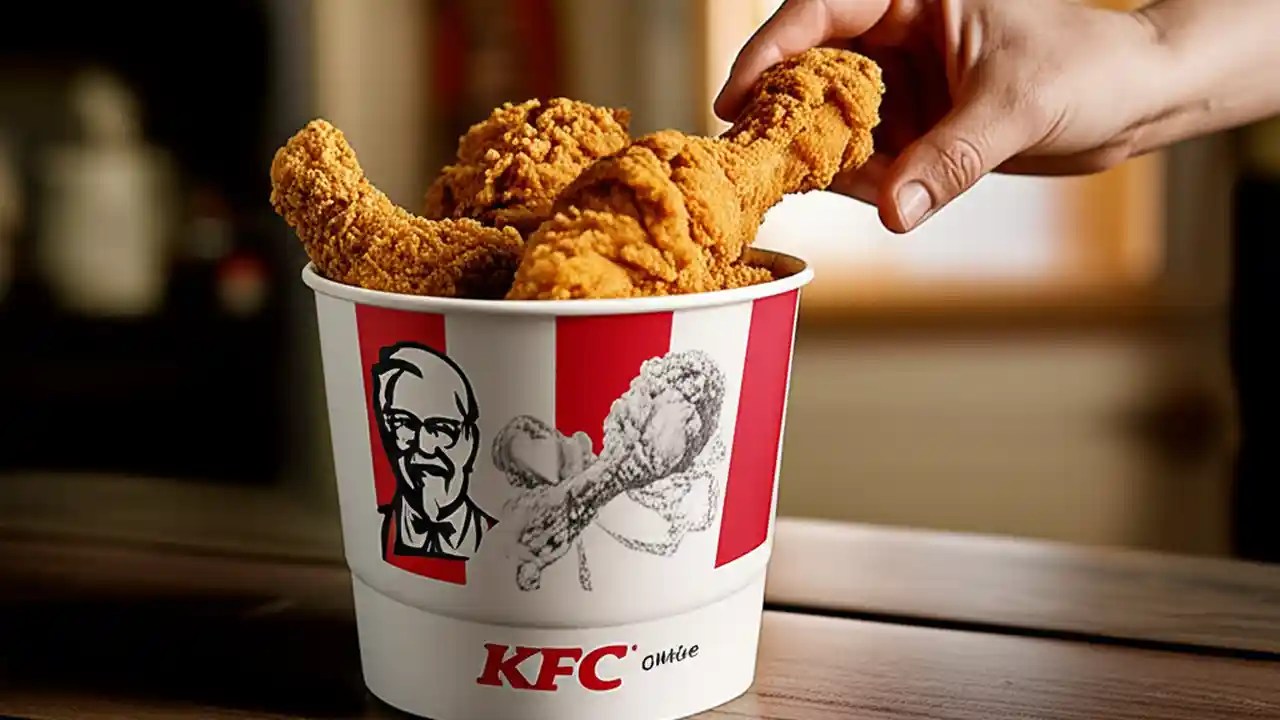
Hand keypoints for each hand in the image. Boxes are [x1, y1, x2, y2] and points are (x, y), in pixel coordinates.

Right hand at [715, 0, 1164, 232]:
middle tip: (749, 152)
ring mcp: (904, 81)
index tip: (735, 95)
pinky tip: (866, 196)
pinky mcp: (914, 125)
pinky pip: (864, 154)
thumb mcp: (1017, 107)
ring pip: (832, 115)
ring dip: (818, 153)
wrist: (1135, 99)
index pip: (822, 10)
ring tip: (801, 184)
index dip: (770, 49)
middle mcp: (899, 33)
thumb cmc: (1090, 68)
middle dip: (780, 108)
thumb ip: (952, 159)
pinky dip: (855, 179)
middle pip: (811, 64)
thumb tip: (896, 211)